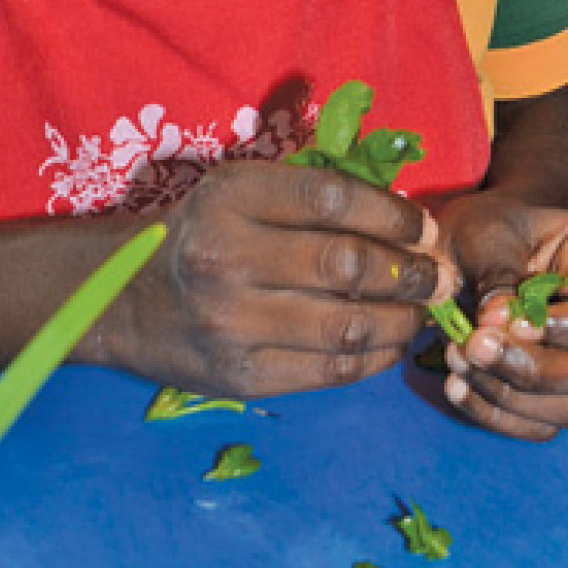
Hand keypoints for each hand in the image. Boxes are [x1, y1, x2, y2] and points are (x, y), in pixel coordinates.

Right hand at [99, 156, 449, 396]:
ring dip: (403, 318)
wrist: (128, 300)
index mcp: (230, 198)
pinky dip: (375, 356)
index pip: (333, 199)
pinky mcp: (241, 378)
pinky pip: (330, 370)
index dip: (394, 213)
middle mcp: (227, 259)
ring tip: (423, 309)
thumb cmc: (206, 233)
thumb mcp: (242, 190)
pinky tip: (390, 341)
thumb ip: (313, 196)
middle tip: (440, 275)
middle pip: (348, 265)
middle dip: (412, 271)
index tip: (425, 228)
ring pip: (348, 325)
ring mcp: (232, 325)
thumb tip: (410, 223)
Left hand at [429, 195, 567, 441]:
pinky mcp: (553, 394)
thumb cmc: (490, 228)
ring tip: (456, 358)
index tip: (514, 322)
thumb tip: (495, 321)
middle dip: (536, 370)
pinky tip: (457, 386)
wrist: (476, 245)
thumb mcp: (487, 231)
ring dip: (510, 396)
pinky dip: (496, 415)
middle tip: (474, 346)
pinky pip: (538, 425)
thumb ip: (496, 270)